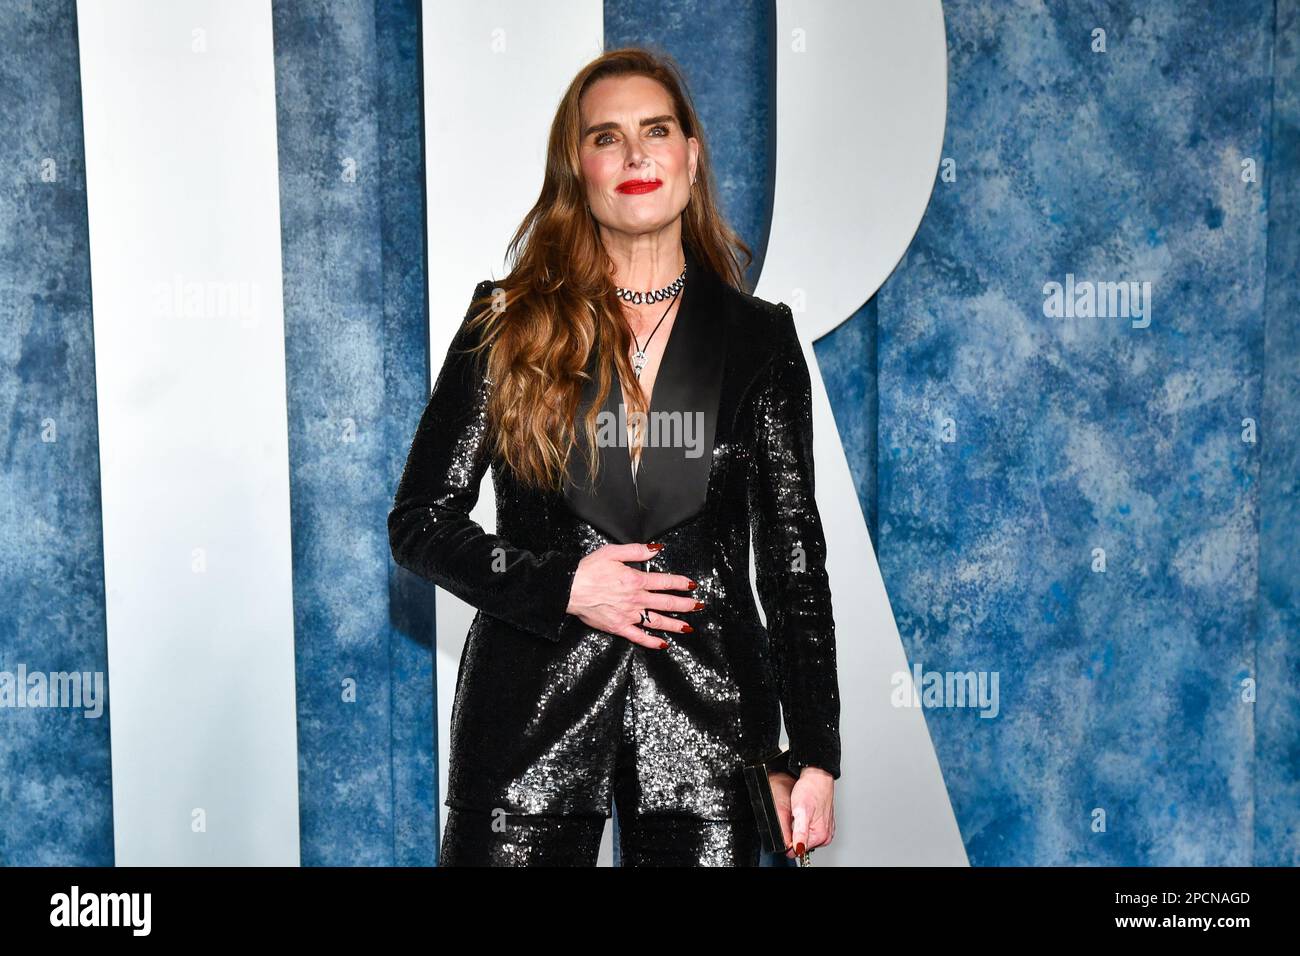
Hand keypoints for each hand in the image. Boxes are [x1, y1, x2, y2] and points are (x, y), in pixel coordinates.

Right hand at [564, 543, 701, 647]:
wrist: (569, 589)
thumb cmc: (588, 570)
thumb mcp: (612, 552)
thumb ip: (636, 551)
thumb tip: (656, 549)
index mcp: (635, 580)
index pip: (665, 581)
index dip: (680, 583)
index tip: (691, 585)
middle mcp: (635, 599)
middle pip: (666, 603)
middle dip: (685, 605)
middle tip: (699, 606)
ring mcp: (628, 615)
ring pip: (657, 621)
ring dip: (675, 624)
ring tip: (689, 627)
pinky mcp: (618, 627)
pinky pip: (639, 637)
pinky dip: (652, 642)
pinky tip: (663, 644)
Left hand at [771, 766, 834, 859]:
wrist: (817, 777)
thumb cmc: (810, 789)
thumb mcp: (800, 811)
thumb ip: (799, 833)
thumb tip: (798, 849)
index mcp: (821, 835)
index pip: (798, 850)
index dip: (790, 839)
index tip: (791, 825)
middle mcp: (825, 836)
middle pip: (802, 844)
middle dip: (795, 833)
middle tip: (796, 816)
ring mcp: (825, 830)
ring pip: (804, 837)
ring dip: (799, 828)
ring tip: (800, 813)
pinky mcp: (823, 825)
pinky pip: (809, 830)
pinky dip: (804, 823)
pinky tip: (804, 813)